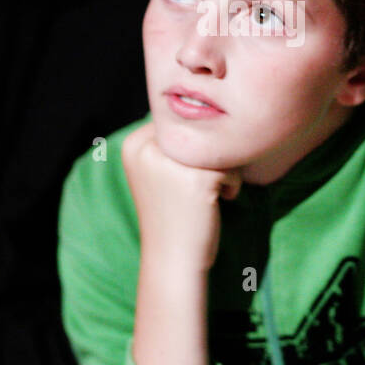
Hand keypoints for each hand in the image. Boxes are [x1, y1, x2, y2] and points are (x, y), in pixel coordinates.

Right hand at [121, 122, 241, 273]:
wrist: (173, 260)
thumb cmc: (171, 215)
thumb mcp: (156, 172)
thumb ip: (167, 142)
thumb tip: (196, 104)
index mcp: (133, 144)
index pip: (179, 126)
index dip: (191, 151)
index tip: (182, 181)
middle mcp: (148, 148)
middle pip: (200, 134)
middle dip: (208, 159)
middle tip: (196, 190)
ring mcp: (172, 163)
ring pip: (217, 148)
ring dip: (221, 171)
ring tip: (206, 196)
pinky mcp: (197, 179)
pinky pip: (231, 167)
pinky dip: (232, 184)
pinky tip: (216, 203)